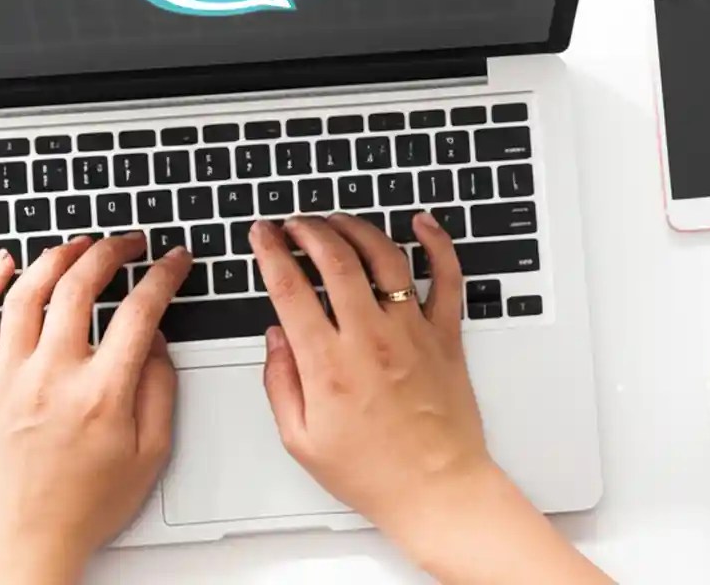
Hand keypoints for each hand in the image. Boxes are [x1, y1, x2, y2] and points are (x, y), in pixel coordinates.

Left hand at [0, 235, 190, 584]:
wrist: (24, 540)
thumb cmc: (86, 504)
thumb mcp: (150, 452)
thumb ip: (159, 389)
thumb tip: (155, 341)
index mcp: (102, 393)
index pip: (141, 310)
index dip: (165, 274)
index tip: (176, 260)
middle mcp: (52, 376)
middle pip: (81, 286)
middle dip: (112, 251)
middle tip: (130, 243)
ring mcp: (7, 377)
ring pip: (27, 292)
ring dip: (57, 256)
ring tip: (79, 245)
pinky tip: (3, 262)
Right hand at [252, 214, 610, 582]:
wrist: (437, 488)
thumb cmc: (374, 472)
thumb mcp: (302, 440)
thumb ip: (280, 383)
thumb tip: (275, 337)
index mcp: (328, 365)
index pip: (290, 289)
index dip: (270, 252)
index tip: (262, 235)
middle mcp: (371, 338)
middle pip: (336, 260)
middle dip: (309, 230)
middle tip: (295, 223)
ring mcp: (413, 332)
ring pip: (386, 258)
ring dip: (358, 229)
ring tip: (338, 221)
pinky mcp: (446, 335)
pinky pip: (447, 278)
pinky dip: (437, 244)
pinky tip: (422, 223)